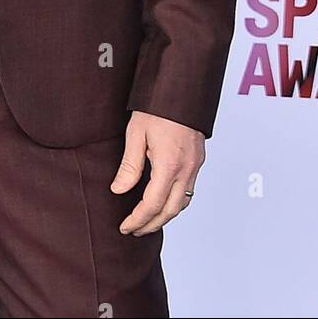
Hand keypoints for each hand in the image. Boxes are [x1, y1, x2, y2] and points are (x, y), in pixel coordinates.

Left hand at [110, 111, 204, 235]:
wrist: (182, 87)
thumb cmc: (157, 106)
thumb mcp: (136, 133)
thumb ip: (129, 166)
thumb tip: (119, 190)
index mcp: (169, 165)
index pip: (152, 205)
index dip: (137, 219)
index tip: (125, 227)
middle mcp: (186, 169)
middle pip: (170, 211)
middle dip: (151, 225)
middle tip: (134, 230)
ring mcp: (195, 165)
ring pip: (183, 203)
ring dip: (165, 216)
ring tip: (147, 220)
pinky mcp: (198, 159)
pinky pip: (189, 190)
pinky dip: (175, 202)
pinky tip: (164, 201)